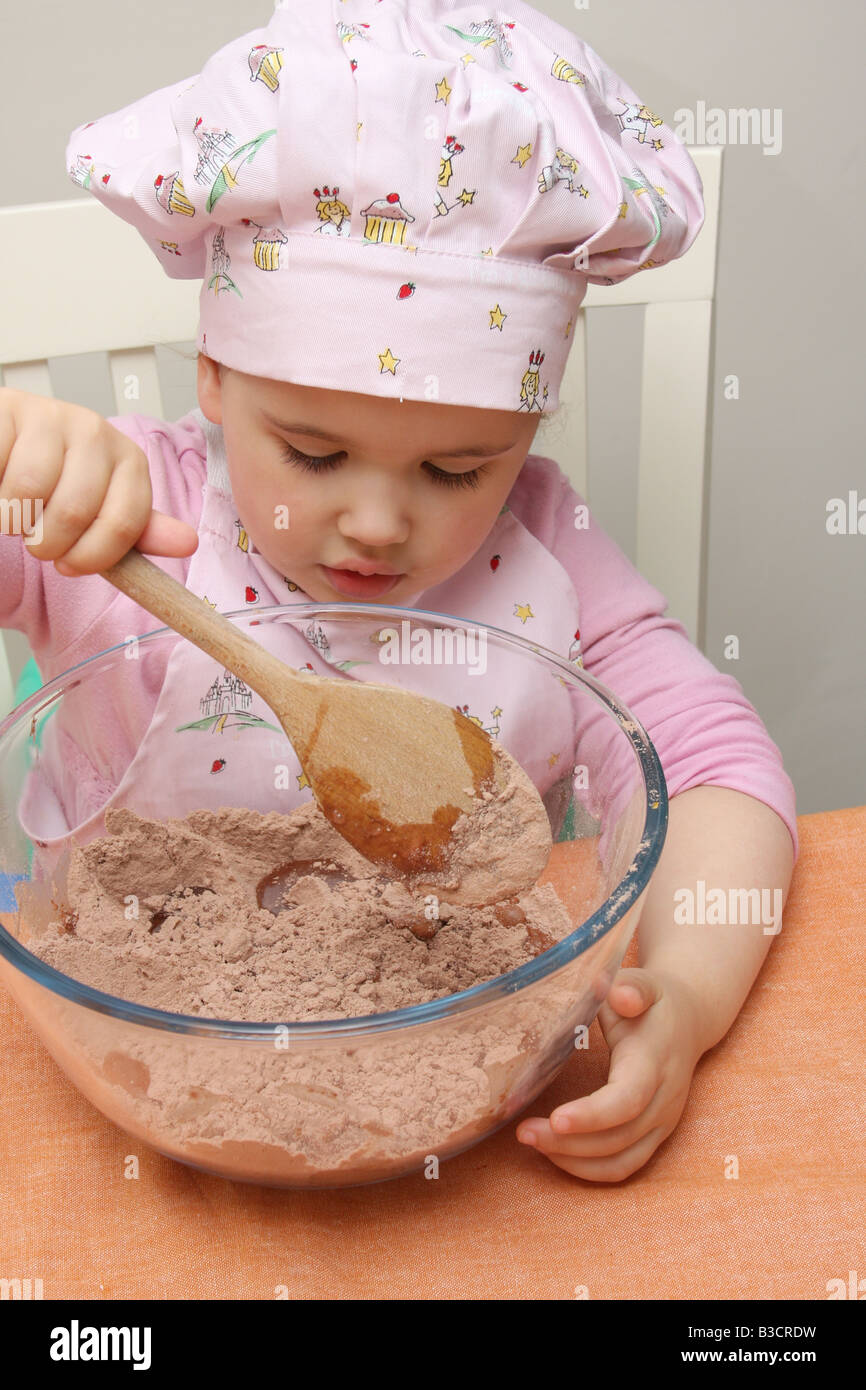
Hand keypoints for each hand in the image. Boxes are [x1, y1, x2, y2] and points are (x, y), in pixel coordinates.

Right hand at [0, 387, 197, 573]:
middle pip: (75, 512)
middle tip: (36, 538)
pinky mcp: (10, 410)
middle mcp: (97, 431)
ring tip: (15, 509)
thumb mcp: (100, 510)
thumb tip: (187, 543)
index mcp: (128, 460)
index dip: (91, 557)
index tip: (70, 564)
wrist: (5, 442)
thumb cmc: (53, 482)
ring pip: (30, 492)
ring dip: (14, 518)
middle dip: (46, 543)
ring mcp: (52, 415)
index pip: (125, 524)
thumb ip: (136, 532)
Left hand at [516, 966, 704, 1181]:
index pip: (627, 1099)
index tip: (555, 1118)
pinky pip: (624, 1166)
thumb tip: (610, 988)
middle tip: (523, 1132)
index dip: (592, 1115)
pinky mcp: (655, 1136)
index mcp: (655, 1061)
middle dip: (568, 1142)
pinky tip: (555, 1154)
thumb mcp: (644, 984)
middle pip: (618, 1137)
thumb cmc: (655, 1001)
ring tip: (531, 1142)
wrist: (690, 1020)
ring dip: (573, 1160)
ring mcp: (663, 1123)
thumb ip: (631, 987)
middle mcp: (664, 1099)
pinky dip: (589, 1169)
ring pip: (620, 1160)